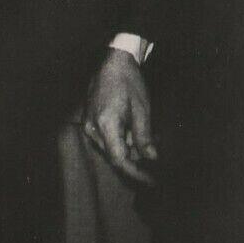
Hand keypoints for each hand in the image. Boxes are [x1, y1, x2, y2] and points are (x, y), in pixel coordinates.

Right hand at [82, 48, 155, 184]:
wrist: (112, 62)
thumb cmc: (129, 83)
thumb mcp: (142, 110)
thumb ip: (144, 137)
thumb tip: (151, 159)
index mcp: (105, 124)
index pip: (119, 159)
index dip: (135, 173)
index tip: (151, 181)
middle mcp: (92, 127)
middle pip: (113, 155)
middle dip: (135, 161)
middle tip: (155, 162)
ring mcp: (88, 123)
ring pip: (109, 148)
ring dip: (128, 150)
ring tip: (147, 145)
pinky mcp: (89, 119)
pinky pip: (105, 138)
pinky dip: (121, 140)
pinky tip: (134, 134)